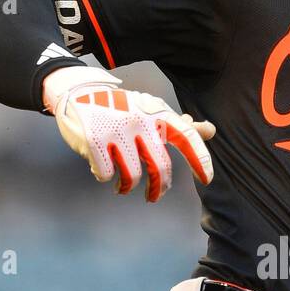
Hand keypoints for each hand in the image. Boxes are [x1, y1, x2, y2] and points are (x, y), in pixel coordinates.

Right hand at [43, 67, 214, 201]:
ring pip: (133, 176)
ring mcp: (117, 130)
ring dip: (127, 187)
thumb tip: (210, 130)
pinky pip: (106, 174)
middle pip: (160, 166)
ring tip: (122, 187)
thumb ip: (180, 125)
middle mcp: (140, 120)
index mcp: (157, 113)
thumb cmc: (123, 108)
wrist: (78, 93)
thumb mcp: (152, 111)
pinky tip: (102, 170)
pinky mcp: (94, 139)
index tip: (207, 179)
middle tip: (154, 197)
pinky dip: (104, 177)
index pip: (187, 136)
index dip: (200, 159)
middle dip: (159, 188)